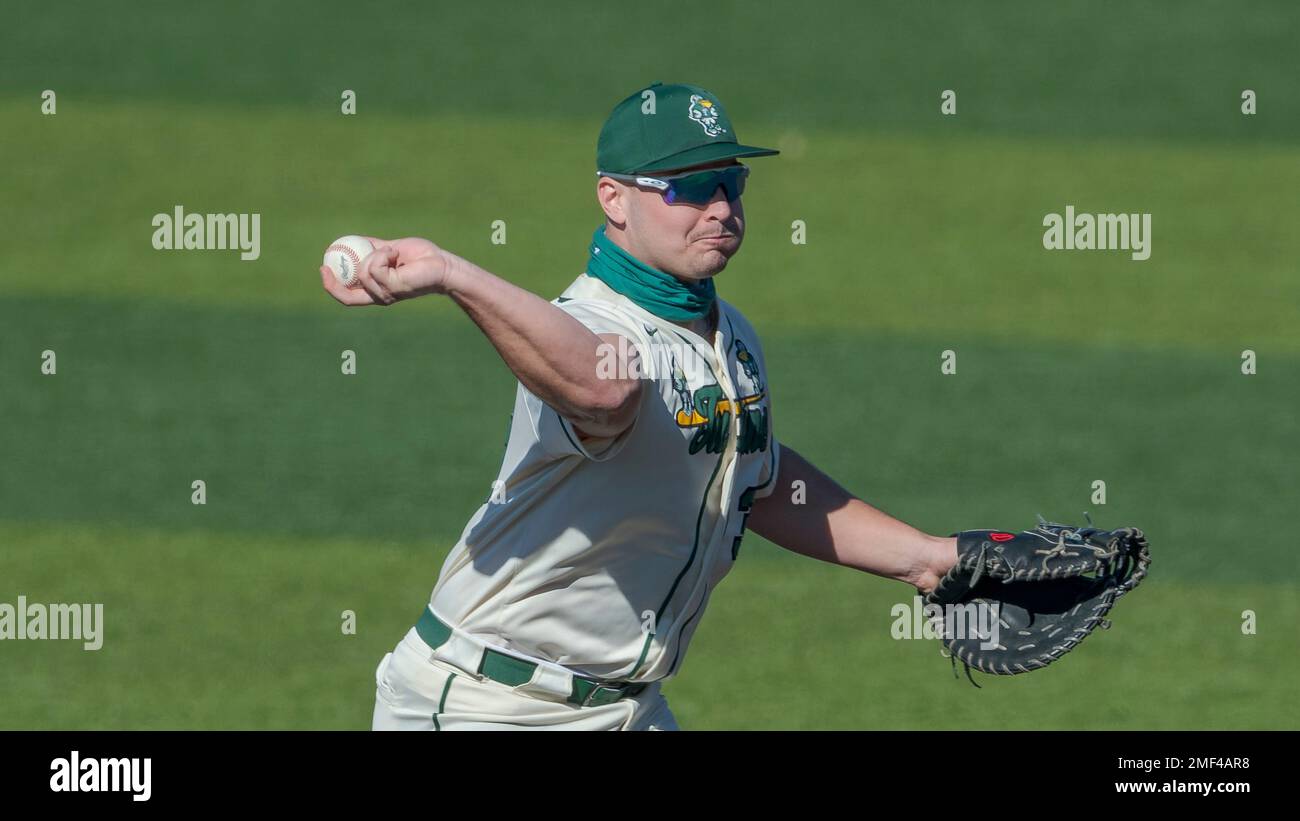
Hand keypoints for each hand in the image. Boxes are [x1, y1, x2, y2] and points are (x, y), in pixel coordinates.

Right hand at [320, 236, 453, 305]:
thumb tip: (354, 241)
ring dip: (374, 254)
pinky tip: (395, 253)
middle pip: (348, 297)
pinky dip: (382, 254)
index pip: (349, 296)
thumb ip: (373, 249)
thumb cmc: (421, 257)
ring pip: (363, 272)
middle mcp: (380, 296)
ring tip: (392, 251)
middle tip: (325, 265)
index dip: (333, 286)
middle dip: (332, 284)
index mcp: (377, 290)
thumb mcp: (390, 250)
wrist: (442, 263)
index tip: (323, 267)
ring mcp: (387, 294)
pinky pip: (375, 266)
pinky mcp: (394, 286)